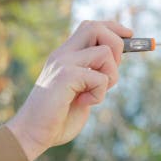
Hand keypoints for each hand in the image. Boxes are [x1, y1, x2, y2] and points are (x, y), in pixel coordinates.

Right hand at [7, 20, 131, 160]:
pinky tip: (84, 103)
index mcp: (64, 56)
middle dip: (117, 45)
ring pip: (105, 51)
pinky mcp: (66, 76)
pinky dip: (100, 94)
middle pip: (97, 27)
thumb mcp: (79, 91)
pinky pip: (101, 77)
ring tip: (95, 94)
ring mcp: (63, 63)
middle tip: (111, 71)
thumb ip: (92, 76)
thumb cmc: (55, 119)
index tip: (129, 36)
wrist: (31, 133)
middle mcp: (62, 55)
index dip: (113, 28)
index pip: (91, 27)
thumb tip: (117, 62)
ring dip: (111, 75)